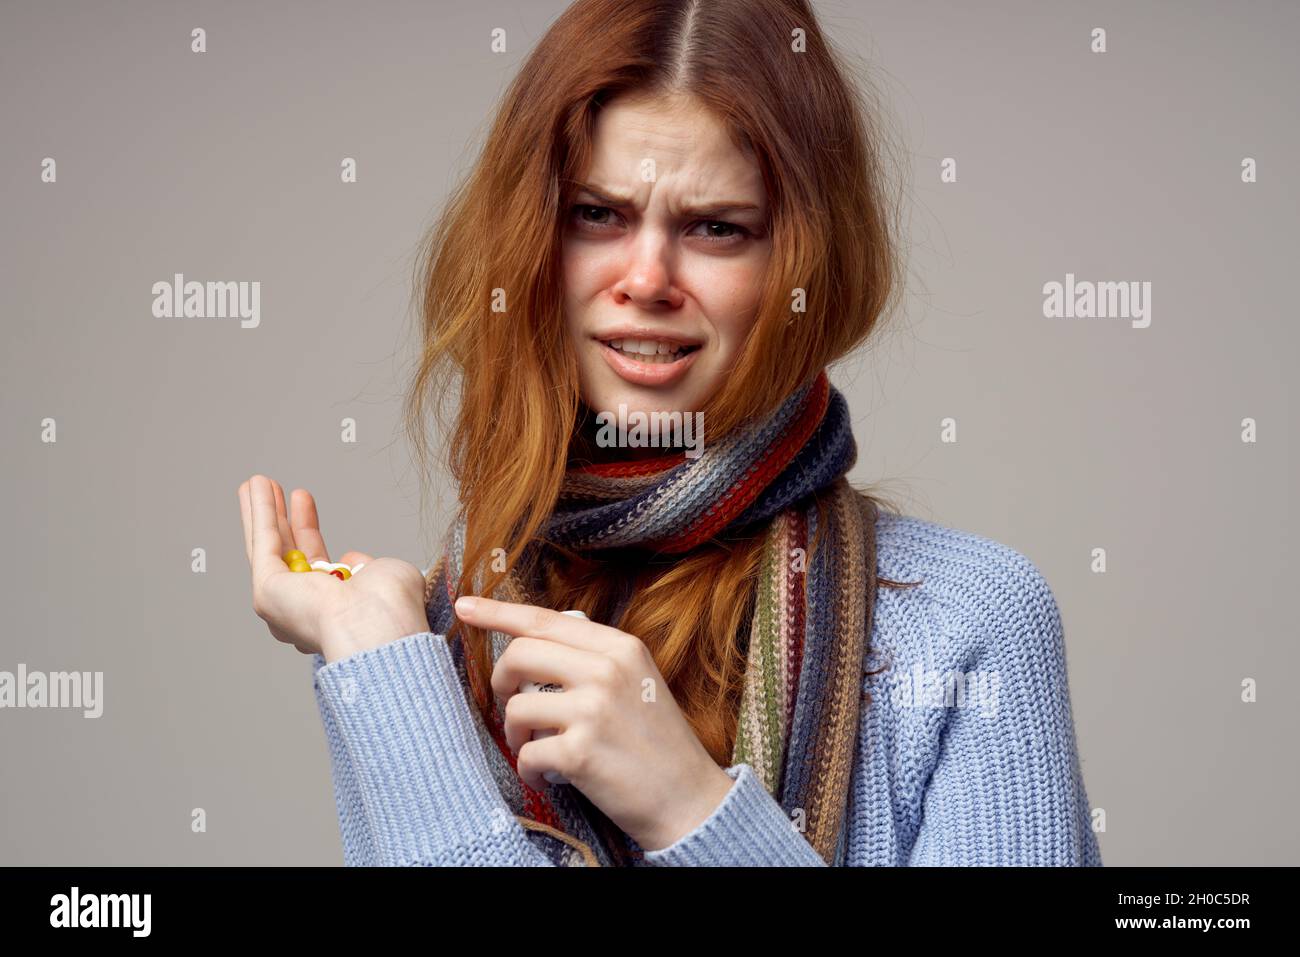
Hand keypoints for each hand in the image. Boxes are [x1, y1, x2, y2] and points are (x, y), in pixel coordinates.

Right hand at [237, 474, 428, 662]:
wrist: (379, 621)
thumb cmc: (391, 606)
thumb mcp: (384, 575)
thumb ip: (364, 567)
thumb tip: (349, 561)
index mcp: (334, 608)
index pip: (314, 564)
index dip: (306, 532)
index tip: (304, 504)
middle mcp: (303, 609)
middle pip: (284, 552)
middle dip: (278, 519)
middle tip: (271, 489)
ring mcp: (283, 602)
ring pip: (267, 546)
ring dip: (262, 510)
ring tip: (256, 480)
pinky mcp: (267, 591)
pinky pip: (262, 542)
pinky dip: (258, 512)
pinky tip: (254, 486)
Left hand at [457, 596, 735, 851]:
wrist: (688, 799)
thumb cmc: (656, 742)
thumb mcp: (637, 680)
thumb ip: (594, 658)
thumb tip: (535, 642)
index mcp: (620, 647)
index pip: (545, 619)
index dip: (498, 612)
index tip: (465, 607)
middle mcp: (606, 670)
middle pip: (521, 654)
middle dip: (503, 681)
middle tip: (511, 703)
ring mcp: (593, 711)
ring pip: (517, 708)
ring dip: (516, 734)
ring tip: (536, 748)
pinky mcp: (581, 752)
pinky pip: (527, 754)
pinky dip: (529, 769)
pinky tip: (547, 776)